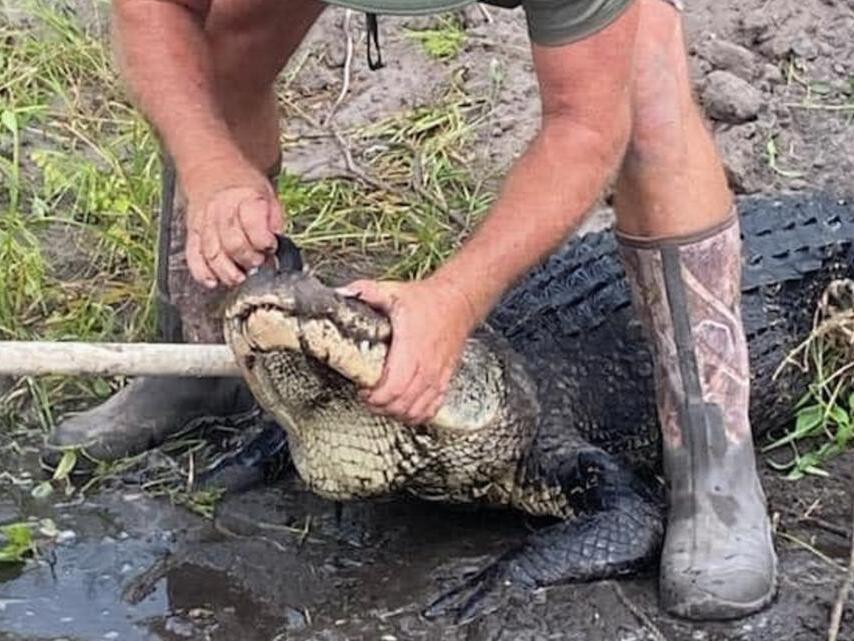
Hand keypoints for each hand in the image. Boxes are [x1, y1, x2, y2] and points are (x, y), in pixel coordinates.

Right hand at [183, 160, 283, 287]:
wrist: (212, 168)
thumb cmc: (244, 185)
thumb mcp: (268, 194)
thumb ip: (274, 219)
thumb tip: (277, 243)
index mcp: (243, 198)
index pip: (252, 224)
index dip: (264, 241)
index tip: (271, 248)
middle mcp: (220, 211)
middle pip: (231, 243)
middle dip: (247, 259)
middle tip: (258, 264)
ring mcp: (203, 223)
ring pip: (212, 253)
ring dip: (227, 271)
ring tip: (239, 278)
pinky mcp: (192, 233)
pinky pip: (193, 256)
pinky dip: (202, 272)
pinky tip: (213, 281)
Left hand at [338, 276, 477, 423]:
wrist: (458, 302)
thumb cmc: (426, 300)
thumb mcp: (393, 292)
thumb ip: (366, 292)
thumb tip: (341, 294)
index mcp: (410, 348)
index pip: (391, 389)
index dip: (373, 397)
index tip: (362, 389)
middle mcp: (426, 367)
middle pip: (400, 405)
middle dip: (379, 407)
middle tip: (368, 396)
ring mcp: (437, 377)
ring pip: (415, 412)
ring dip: (395, 413)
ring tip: (383, 402)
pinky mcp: (445, 380)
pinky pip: (431, 410)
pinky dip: (416, 415)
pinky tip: (405, 408)